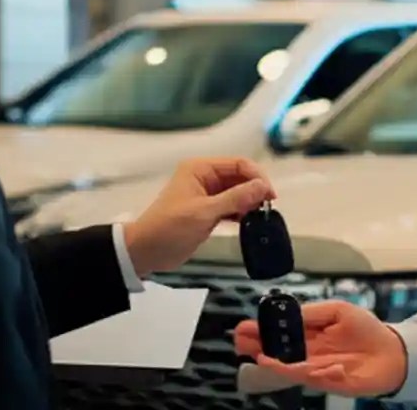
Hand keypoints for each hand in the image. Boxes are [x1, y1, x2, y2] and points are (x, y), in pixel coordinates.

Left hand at [123, 157, 274, 276]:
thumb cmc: (169, 228)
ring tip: (260, 216)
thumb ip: (235, 198)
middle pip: (240, 177)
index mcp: (200, 169)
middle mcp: (205, 177)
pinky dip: (242, 213)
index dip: (257, 177)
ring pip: (238, 192)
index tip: (270, 195)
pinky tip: (250, 222)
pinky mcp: (208, 211)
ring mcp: (207, 195)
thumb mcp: (204, 212)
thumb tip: (263, 187)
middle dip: (255, 190)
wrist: (146, 252)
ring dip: (250, 202)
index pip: (238, 164)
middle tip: (268, 208)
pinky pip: (232, 206)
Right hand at [233, 300, 406, 397]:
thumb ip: (313, 312)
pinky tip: (308, 366)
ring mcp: (317, 369)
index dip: (260, 331)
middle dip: (258, 347)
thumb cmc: (367, 329)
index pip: (279, 333)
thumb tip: (289, 312)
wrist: (393, 352)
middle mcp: (308, 353)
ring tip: (262, 357)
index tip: (243, 328)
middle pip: (277, 352)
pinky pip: (315, 378)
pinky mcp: (330, 382)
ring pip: (291, 368)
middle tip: (240, 343)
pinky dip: (310, 372)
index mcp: (309, 334)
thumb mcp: (338, 310)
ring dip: (277, 363)